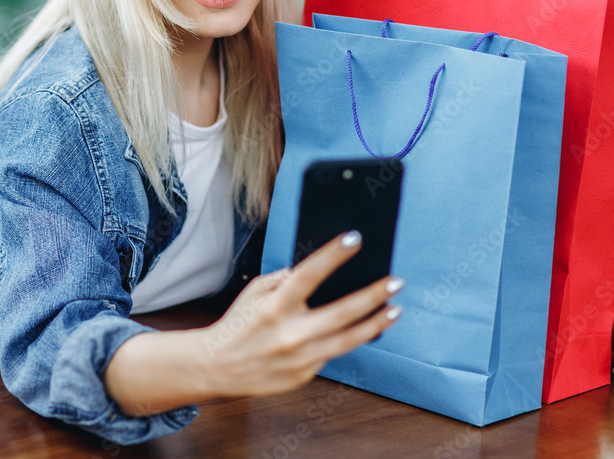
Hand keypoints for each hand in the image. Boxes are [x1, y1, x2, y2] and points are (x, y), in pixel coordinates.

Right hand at [198, 231, 402, 397]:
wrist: (218, 366)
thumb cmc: (238, 324)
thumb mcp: (255, 292)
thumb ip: (285, 279)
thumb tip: (317, 270)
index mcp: (275, 306)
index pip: (310, 274)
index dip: (334, 255)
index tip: (355, 239)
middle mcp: (290, 333)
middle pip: (343, 312)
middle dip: (373, 295)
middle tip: (395, 282)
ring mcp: (300, 358)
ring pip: (349, 340)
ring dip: (376, 323)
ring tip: (394, 310)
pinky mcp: (305, 375)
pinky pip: (333, 354)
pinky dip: (348, 340)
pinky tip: (365, 329)